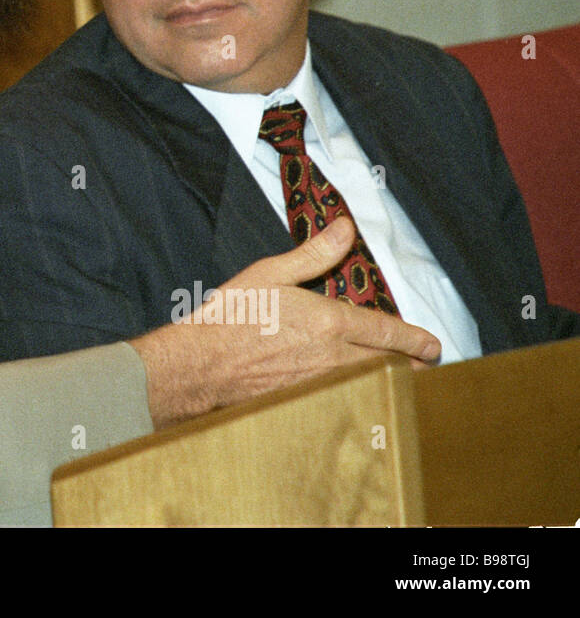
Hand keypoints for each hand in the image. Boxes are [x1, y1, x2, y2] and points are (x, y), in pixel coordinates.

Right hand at [128, 217, 440, 427]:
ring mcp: (321, 386)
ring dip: (391, 381)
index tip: (431, 344)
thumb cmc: (231, 317)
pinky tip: (362, 396)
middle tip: (426, 364)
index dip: (414, 338)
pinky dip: (362, 397)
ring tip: (402, 379)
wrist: (201, 364)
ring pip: (371, 385)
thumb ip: (314, 254)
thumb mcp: (271, 273)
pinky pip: (347, 400)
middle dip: (411, 365)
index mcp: (330, 322)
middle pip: (387, 365)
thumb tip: (345, 229)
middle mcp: (334, 358)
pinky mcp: (306, 404)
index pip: (386, 332)